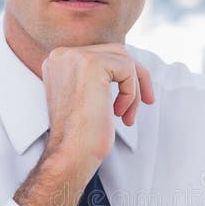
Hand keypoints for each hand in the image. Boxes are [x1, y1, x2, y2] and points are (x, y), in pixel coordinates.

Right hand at [14, 44, 153, 205]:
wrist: (70, 154)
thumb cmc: (81, 135)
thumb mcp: (87, 97)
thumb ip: (99, 76)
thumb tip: (127, 64)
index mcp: (58, 61)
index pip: (102, 53)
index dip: (124, 75)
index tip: (134, 99)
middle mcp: (62, 54)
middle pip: (116, 51)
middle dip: (136, 77)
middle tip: (146, 102)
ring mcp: (74, 56)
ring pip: (124, 59)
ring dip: (133, 89)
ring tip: (127, 115)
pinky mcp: (90, 63)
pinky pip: (127, 68)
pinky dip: (131, 92)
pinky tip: (120, 113)